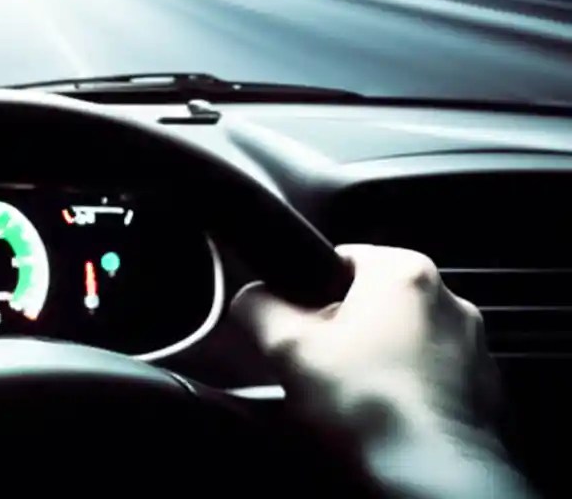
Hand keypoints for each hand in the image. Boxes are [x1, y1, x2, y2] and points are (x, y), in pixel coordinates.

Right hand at [232, 244, 529, 497]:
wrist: (429, 475)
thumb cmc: (363, 403)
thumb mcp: (286, 346)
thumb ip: (258, 306)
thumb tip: (251, 299)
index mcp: (404, 272)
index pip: (339, 259)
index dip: (305, 294)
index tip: (293, 329)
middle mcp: (449, 300)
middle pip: (372, 303)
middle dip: (341, 332)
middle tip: (314, 367)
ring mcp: (473, 347)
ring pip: (402, 341)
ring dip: (375, 362)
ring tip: (347, 399)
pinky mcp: (483, 390)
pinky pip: (430, 378)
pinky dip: (405, 391)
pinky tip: (381, 417)